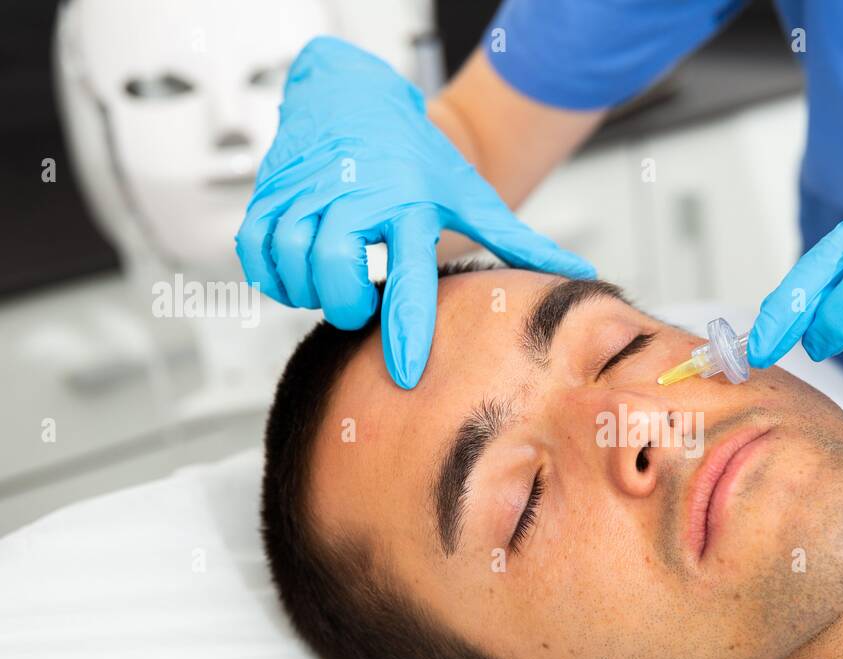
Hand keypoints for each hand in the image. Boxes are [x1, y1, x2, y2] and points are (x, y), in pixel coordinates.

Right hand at [235, 36, 595, 387]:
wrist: (353, 97)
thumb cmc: (416, 159)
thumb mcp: (470, 196)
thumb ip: (520, 241)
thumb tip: (582, 273)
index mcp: (408, 206)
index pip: (408, 277)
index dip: (406, 329)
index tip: (406, 376)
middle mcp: (352, 197)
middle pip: (333, 276)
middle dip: (347, 305)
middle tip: (363, 302)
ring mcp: (304, 194)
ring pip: (290, 267)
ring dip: (310, 291)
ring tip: (336, 281)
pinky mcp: (268, 195)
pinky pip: (257, 257)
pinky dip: (275, 276)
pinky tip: (303, 271)